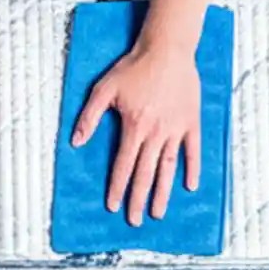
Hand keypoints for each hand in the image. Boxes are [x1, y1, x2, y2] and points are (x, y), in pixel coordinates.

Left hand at [72, 42, 200, 225]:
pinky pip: (192, 151)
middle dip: (139, 199)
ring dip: (163, 193)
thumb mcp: (103, 89)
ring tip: (159, 213)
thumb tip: (76, 142)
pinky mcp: (191, 122)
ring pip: (168, 168)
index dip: (117, 187)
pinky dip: (192, 169)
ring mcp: (176, 129)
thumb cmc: (133, 67)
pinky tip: (189, 186)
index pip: (123, 165)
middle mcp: (156, 133)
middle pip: (145, 174)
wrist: (167, 49)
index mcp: (134, 127)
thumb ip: (89, 117)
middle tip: (135, 220)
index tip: (112, 205)